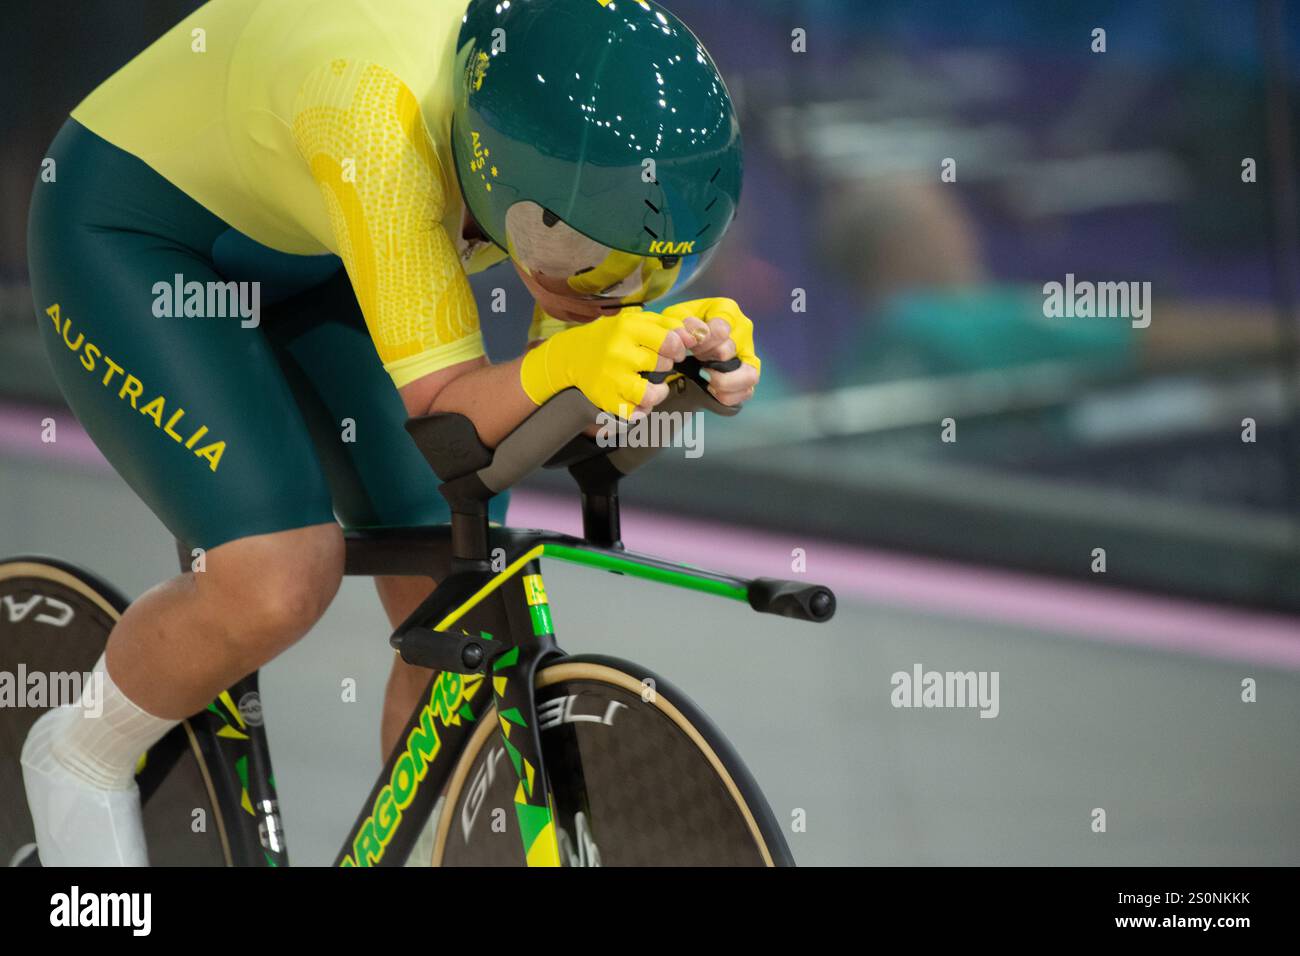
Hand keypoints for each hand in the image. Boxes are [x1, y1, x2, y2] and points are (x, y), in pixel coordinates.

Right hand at [519, 307, 686, 416]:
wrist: (575, 355)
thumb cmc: (615, 337)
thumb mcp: (638, 323)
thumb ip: (668, 326)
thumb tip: (696, 335)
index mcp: (628, 328)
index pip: (670, 341)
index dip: (679, 348)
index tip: (674, 351)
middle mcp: (618, 353)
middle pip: (663, 366)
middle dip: (666, 366)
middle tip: (656, 365)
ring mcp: (611, 378)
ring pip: (651, 395)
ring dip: (659, 392)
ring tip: (654, 387)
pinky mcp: (606, 399)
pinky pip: (635, 413)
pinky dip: (642, 410)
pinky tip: (639, 401)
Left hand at [659, 297, 760, 405]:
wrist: (686, 347)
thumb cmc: (682, 329)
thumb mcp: (672, 321)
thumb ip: (676, 325)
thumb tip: (689, 338)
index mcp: (727, 310)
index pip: (721, 329)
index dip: (702, 341)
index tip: (689, 344)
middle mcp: (743, 330)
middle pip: (727, 351)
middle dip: (705, 358)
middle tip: (694, 356)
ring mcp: (749, 354)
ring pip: (748, 375)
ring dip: (720, 380)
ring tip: (704, 375)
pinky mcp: (749, 376)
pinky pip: (745, 392)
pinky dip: (724, 394)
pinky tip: (710, 387)